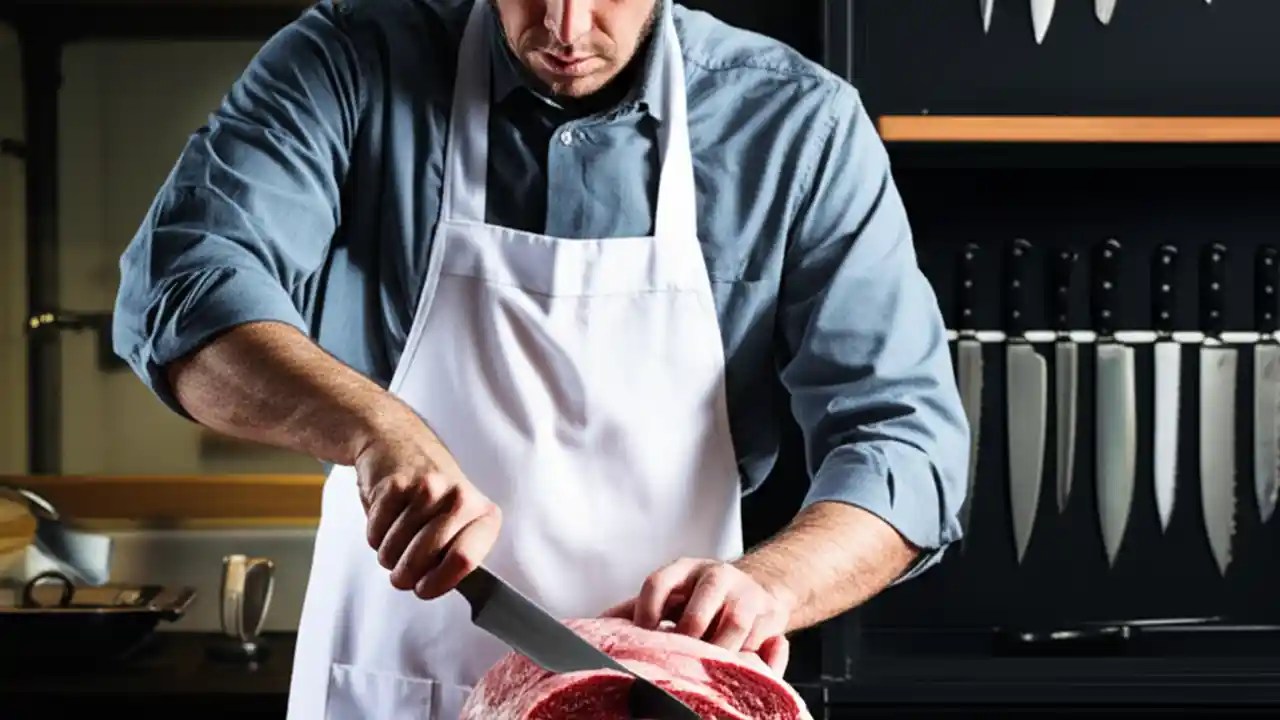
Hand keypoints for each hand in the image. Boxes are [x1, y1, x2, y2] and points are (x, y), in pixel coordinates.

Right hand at [353, 420, 501, 599]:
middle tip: (401, 568)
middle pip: (421, 562)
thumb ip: (456, 552)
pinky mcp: (394, 484)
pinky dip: (374, 535)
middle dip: (404, 575)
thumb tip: (445, 590)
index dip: (437, 584)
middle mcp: (460, 499)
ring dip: (387, 553)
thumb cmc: (430, 493)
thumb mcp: (456, 520)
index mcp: (482, 513)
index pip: (464, 561)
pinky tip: (384, 515)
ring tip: (395, 533)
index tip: (424, 588)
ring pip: (393, 552)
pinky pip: (375, 534)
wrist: (397, 441)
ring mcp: (428, 489)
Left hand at [601, 558, 792, 674]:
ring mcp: (747, 594)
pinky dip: (757, 660)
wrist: (754, 590)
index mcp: (684, 571)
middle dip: (688, 639)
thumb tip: (592, 626)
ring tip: (712, 668)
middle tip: (682, 658)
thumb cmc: (700, 599)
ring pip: (736, 622)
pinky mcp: (773, 614)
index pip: (658, 584)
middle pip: (700, 609)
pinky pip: (768, 640)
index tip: (645, 635)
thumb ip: (634, 610)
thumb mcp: (669, 596)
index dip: (646, 612)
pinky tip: (745, 668)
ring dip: (723, 651)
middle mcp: (716, 576)